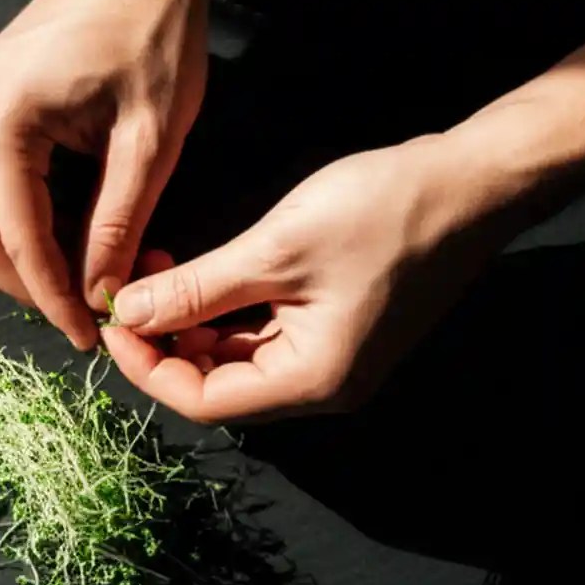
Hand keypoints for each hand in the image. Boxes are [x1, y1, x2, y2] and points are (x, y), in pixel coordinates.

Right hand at [0, 0, 208, 349]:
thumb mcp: (148, 140)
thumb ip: (118, 223)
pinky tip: (47, 223)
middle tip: (78, 312)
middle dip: (24, 286)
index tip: (86, 335)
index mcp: (3, 124)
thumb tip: (100, 293)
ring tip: (64, 271)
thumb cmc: (151, 37)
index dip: (53, 299)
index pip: (18, 241)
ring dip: (4, 254)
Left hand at [101, 137, 507, 423]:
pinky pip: (263, 335)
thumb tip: (126, 314)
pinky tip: (198, 273)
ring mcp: (332, 360)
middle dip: (164, 342)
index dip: (146, 367)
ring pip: (237, 359)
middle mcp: (321, 386)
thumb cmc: (381, 214)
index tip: (111, 320)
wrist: (473, 183)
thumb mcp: (273, 252)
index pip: (202, 401)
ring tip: (158, 269)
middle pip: (217, 386)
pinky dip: (225, 310)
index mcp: (310, 382)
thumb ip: (194, 290)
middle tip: (130, 289)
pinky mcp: (336, 330)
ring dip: (191, 322)